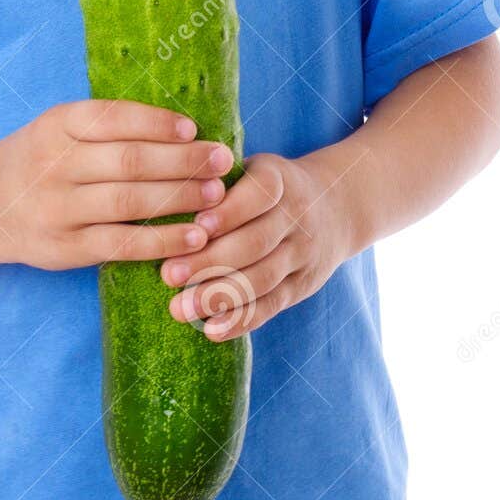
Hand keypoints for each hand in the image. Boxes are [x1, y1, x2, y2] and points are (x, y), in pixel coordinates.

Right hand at [0, 99, 235, 271]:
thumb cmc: (39, 159)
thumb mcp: (59, 127)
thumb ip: (107, 126)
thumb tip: (183, 129)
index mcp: (57, 124)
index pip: (115, 118)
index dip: (158, 123)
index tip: (195, 128)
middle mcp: (55, 164)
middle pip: (130, 161)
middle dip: (184, 160)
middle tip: (222, 161)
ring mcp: (58, 208)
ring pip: (129, 202)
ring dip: (180, 198)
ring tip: (216, 195)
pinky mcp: (65, 248)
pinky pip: (122, 243)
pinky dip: (163, 240)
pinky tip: (195, 237)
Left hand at [158, 150, 349, 338]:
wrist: (334, 207)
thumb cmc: (266, 187)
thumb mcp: (251, 169)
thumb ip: (217, 180)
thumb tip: (164, 197)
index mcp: (280, 179)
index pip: (260, 194)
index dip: (228, 212)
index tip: (196, 226)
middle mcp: (297, 216)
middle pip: (256, 242)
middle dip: (210, 262)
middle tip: (169, 275)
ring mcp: (303, 254)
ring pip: (263, 278)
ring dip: (220, 297)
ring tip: (181, 308)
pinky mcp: (302, 286)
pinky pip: (272, 305)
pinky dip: (242, 320)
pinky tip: (212, 331)